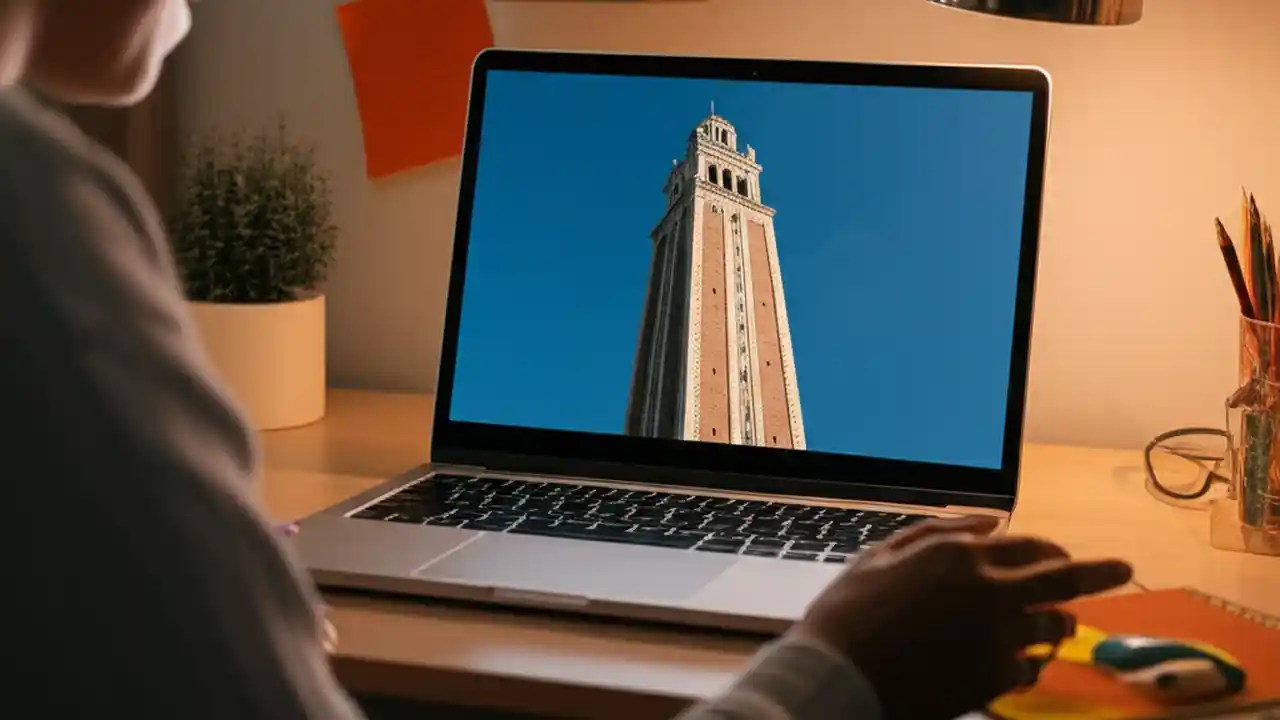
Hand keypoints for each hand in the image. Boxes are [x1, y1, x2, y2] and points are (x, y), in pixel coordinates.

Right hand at [790, 516, 1131, 719]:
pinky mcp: (996, 676)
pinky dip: (1030, 663)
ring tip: (1062, 627)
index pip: (1030, 545)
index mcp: (960, 553)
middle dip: (1099, 573)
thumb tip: (990, 522)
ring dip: (1061, 624)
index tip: (1067, 554)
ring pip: (1054, 625)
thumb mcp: (883, 554)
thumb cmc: (850, 610)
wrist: (840, 674)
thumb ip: (939, 531)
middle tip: (1118, 572)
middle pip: (1065, 579)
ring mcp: (998, 635)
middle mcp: (991, 589)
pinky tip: (1019, 664)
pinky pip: (1031, 667)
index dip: (1054, 550)